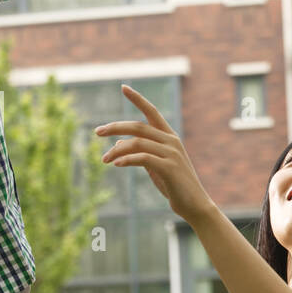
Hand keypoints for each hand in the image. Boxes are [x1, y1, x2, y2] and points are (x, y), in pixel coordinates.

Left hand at [95, 84, 215, 225]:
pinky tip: (116, 164)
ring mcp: (172, 153)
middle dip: (115, 127)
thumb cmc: (174, 185)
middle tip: (97, 132)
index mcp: (169, 137)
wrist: (194, 205)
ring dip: (116, 150)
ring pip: (137, 143)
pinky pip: (143, 158)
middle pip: (138, 126)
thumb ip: (139, 152)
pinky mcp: (170, 167)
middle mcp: (171, 141)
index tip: (124, 87)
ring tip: (104, 159)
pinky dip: (127, 160)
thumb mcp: (154, 166)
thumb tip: (119, 143)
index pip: (152, 112)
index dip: (138, 99)